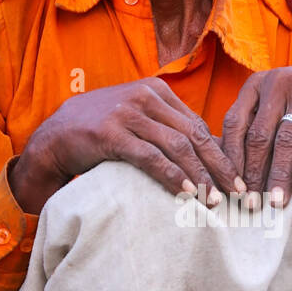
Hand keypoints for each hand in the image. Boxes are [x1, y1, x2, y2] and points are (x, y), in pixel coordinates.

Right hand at [10, 78, 243, 213]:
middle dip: (219, 166)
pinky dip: (173, 176)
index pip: (198, 125)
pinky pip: (151, 158)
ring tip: (214, 200)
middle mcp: (145, 96)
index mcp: (156, 90)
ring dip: (200, 176)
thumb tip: (208, 152)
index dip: (221, 154)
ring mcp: (127, 113)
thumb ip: (166, 126)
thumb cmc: (100, 132)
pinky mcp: (111, 133)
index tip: (238, 179)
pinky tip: (187, 194)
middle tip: (238, 194)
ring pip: (177, 146)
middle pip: (194, 135)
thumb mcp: (136, 119)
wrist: (53, 136)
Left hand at [220, 65, 291, 206]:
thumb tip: (229, 174)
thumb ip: (255, 126)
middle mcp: (279, 81)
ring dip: (279, 174)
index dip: (231, 160)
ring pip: (286, 138)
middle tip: (252, 205)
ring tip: (276, 201)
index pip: (235, 124)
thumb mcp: (276, 105)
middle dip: (253, 174)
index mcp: (257, 84)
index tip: (232, 191)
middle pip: (259, 136)